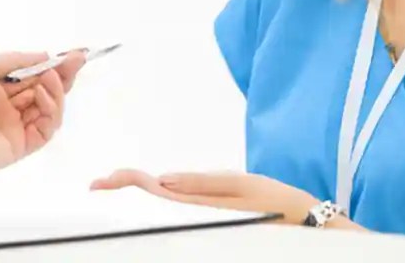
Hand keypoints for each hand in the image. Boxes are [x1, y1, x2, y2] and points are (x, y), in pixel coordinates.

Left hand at [0, 51, 85, 183]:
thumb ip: (17, 60)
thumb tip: (45, 56)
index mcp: (0, 88)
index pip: (35, 76)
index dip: (55, 66)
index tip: (74, 54)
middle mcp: (11, 108)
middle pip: (47, 92)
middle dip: (64, 76)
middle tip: (78, 61)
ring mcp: (17, 128)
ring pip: (50, 110)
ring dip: (56, 91)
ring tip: (49, 79)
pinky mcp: (21, 147)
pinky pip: (45, 130)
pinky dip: (50, 111)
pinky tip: (41, 95)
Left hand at [90, 169, 319, 225]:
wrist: (306, 225)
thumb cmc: (277, 204)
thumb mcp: (241, 185)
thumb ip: (201, 183)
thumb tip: (163, 179)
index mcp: (200, 205)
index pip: (153, 191)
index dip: (126, 183)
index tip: (101, 181)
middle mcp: (198, 215)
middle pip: (152, 201)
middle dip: (125, 192)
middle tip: (98, 185)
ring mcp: (205, 220)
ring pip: (164, 208)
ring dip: (140, 198)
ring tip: (116, 188)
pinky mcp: (214, 220)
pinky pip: (181, 212)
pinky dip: (162, 203)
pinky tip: (154, 197)